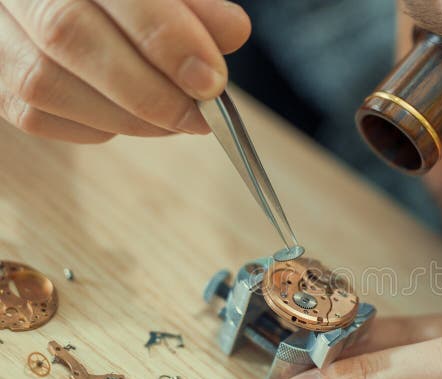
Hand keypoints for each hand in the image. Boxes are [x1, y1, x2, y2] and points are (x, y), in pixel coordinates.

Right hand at [0, 0, 249, 142]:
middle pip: (68, 34)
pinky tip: (130, 118)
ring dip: (125, 117)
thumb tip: (231, 32)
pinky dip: (93, 127)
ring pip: (43, 83)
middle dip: (148, 90)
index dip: (166, 39)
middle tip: (200, 115)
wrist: (75, 2)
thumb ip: (194, 4)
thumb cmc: (128, 1)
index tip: (211, 80)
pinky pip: (33, 115)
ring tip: (175, 120)